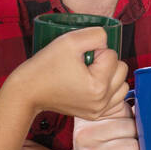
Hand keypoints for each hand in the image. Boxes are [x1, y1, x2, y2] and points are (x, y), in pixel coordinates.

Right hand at [13, 28, 128, 120]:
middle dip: (105, 62)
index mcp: (98, 86)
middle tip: (83, 64)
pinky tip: (92, 84)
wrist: (28, 91)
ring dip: (109, 75)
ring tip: (88, 73)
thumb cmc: (45, 67)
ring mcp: (98, 110)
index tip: (79, 57)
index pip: (112, 55)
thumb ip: (96, 34)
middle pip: (121, 69)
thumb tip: (107, 41)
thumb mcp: (70, 40)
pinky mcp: (94, 114)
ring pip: (122, 83)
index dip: (95, 50)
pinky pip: (115, 97)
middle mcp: (102, 102)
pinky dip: (108, 88)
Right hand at [68, 108, 139, 149]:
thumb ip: (119, 110)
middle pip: (131, 127)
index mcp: (87, 118)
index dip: (134, 118)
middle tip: (132, 145)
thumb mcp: (104, 126)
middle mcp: (85, 134)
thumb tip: (149, 101)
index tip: (132, 127)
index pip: (122, 108)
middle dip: (138, 137)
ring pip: (134, 147)